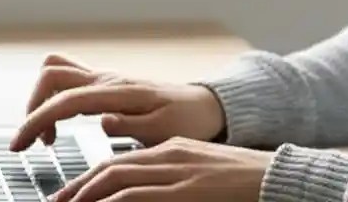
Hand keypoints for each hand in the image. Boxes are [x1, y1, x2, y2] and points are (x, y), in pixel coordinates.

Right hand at [10, 53, 226, 151]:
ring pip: (57, 72)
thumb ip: (131, 125)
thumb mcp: (163, 131)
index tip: (20, 145)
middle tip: (32, 142)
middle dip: (32, 106)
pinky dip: (55, 99)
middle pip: (52, 74)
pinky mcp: (106, 85)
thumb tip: (102, 120)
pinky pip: (69, 80)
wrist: (203, 107)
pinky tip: (63, 125)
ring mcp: (105, 79)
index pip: (64, 99)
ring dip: (41, 100)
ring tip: (48, 137)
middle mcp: (107, 79)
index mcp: (117, 92)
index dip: (37, 120)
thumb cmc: (186, 121)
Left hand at [49, 136, 274, 201]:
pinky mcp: (186, 191)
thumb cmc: (242, 182)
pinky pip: (137, 196)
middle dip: (79, 189)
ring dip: (87, 196)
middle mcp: (170, 156)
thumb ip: (171, 180)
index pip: (119, 162)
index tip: (71, 197)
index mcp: (173, 150)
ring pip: (117, 180)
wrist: (276, 179)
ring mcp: (177, 173)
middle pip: (111, 168)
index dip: (89, 181)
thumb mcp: (200, 174)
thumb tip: (143, 194)